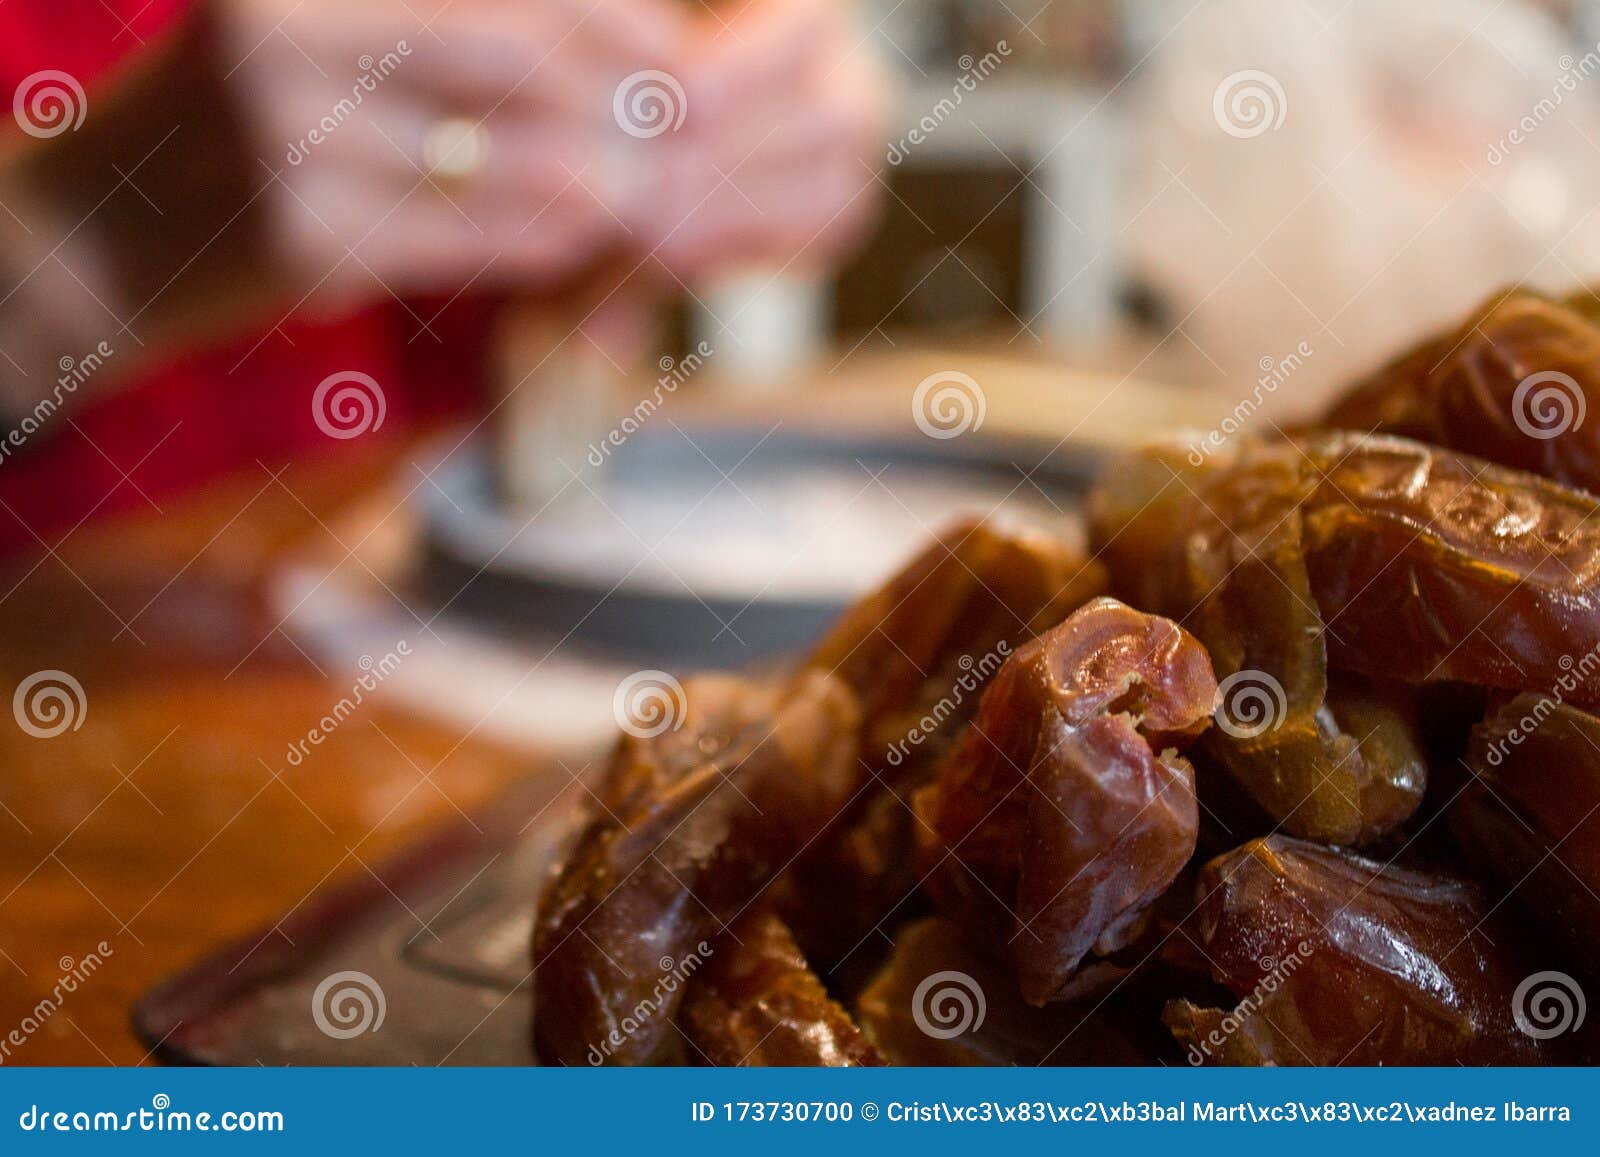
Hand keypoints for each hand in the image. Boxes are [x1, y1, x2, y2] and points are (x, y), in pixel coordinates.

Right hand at [218, 0, 695, 311]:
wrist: (98, 237)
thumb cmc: (235, 127)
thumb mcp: (303, 34)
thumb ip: (430, 28)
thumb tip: (596, 49)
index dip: (602, 8)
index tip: (667, 42)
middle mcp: (288, 37)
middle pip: (512, 48)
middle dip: (618, 89)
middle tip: (677, 121)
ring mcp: (296, 144)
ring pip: (508, 153)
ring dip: (600, 175)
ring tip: (641, 184)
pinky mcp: (312, 244)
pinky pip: (475, 238)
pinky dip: (547, 237)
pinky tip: (582, 236)